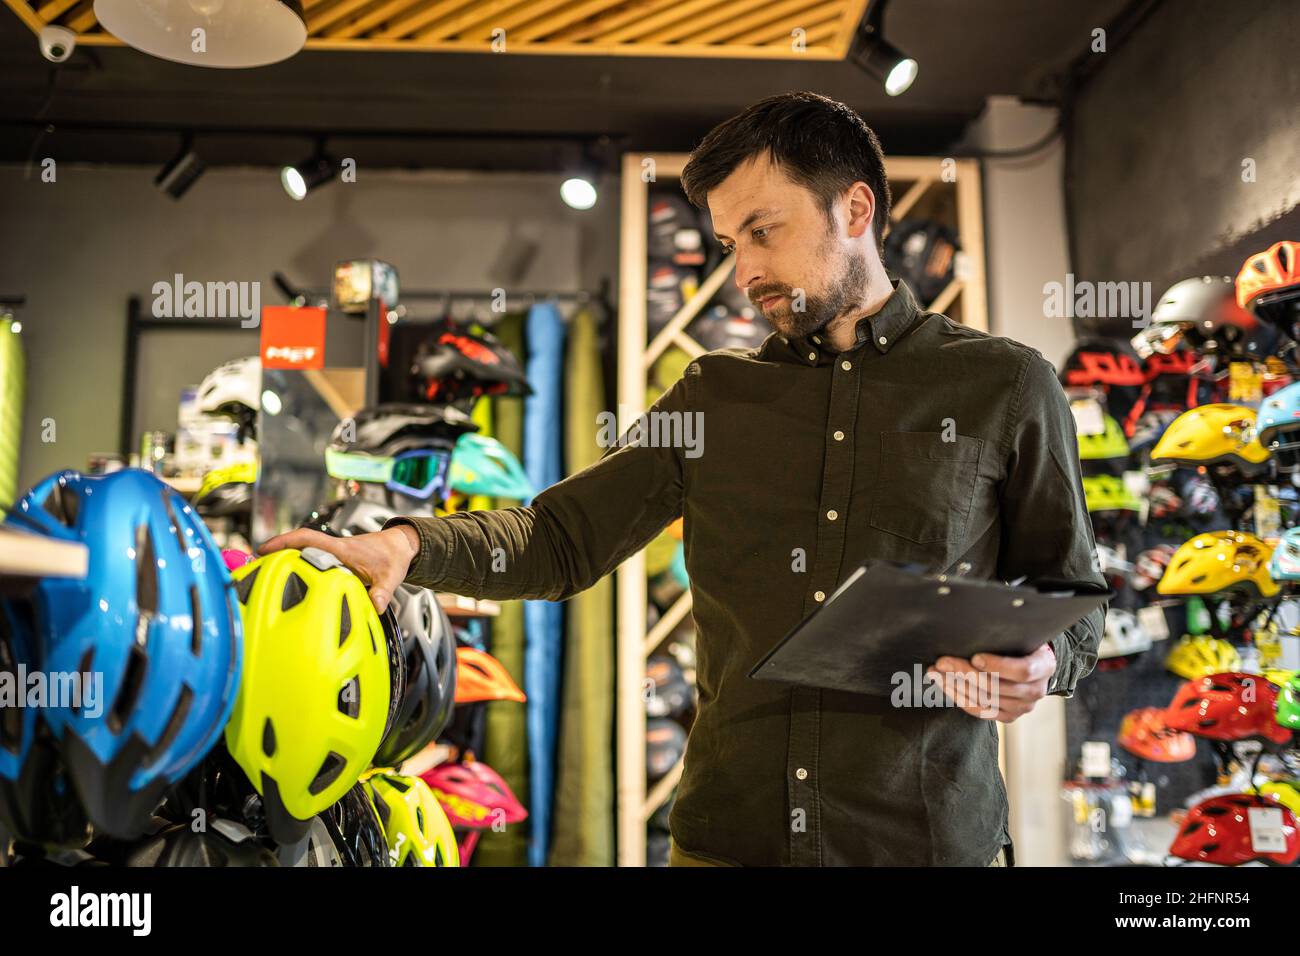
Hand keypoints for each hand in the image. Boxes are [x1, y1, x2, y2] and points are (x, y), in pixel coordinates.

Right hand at [258, 525, 420, 612]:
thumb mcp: (391, 576)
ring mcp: (333, 554)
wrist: (401, 546)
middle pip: (298, 547)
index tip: (263, 549)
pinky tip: (288, 582)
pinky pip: (312, 561)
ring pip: (303, 555)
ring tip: (263, 575)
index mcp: (342, 549)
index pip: (308, 539)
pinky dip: (298, 568)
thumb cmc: (393, 556)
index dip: (285, 542)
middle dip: (275, 554)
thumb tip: (376, 606)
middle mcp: (334, 549)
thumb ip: (383, 592)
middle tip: (252, 567)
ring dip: (285, 561)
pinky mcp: (335, 560)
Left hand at [925, 643, 1056, 722]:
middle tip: (943, 661)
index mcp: (1044, 666)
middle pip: (997, 687)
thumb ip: (1006, 634)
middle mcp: (1036, 690)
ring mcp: (1022, 707)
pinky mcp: (1008, 716)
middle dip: (966, 673)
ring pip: (985, 699)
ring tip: (936, 671)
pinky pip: (981, 711)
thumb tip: (971, 623)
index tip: (975, 657)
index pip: (1022, 671)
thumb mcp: (1022, 635)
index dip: (998, 666)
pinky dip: (959, 697)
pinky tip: (944, 684)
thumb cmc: (1022, 644)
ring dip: (956, 685)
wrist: (1032, 664)